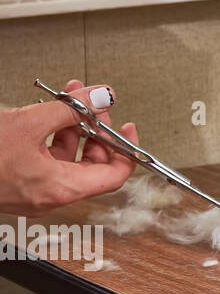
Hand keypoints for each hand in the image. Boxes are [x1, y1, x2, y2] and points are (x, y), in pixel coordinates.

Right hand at [0, 80, 138, 215]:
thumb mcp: (30, 123)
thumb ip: (72, 109)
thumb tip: (102, 97)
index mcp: (61, 188)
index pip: (114, 175)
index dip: (127, 149)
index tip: (127, 126)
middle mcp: (50, 195)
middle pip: (93, 164)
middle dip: (96, 128)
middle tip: (92, 104)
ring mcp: (34, 191)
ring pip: (68, 158)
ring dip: (73, 125)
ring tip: (69, 97)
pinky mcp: (18, 183)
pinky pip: (46, 159)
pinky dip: (52, 135)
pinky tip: (45, 113)